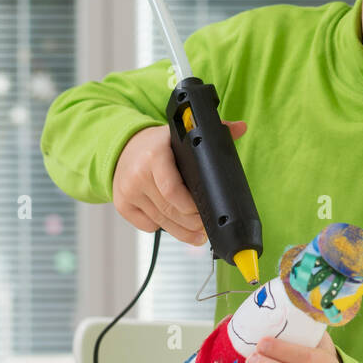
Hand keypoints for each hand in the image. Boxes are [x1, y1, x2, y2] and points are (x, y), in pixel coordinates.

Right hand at [112, 119, 246, 244]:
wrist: (125, 146)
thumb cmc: (159, 144)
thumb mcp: (182, 134)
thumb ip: (215, 130)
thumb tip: (241, 127)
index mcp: (154, 155)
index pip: (172, 190)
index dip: (192, 207)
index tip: (207, 212)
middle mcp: (137, 174)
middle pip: (169, 210)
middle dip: (192, 224)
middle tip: (207, 229)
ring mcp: (127, 192)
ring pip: (160, 222)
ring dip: (182, 232)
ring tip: (198, 235)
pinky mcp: (122, 205)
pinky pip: (147, 226)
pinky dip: (162, 228)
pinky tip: (173, 224)